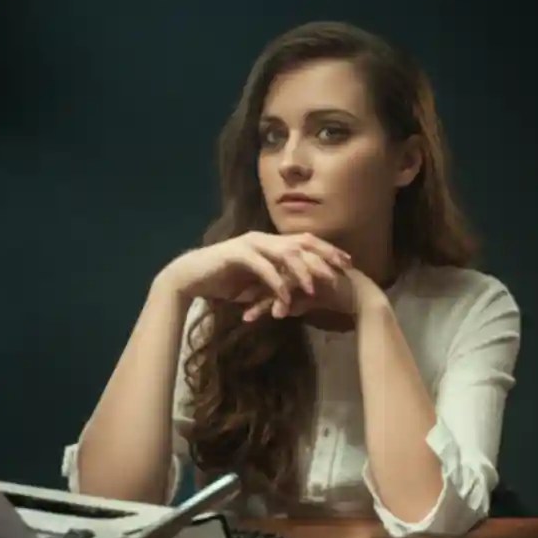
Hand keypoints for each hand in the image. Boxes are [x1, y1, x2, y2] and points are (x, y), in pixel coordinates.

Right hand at [157, 231, 351, 306]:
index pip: (305, 242)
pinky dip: (276, 283)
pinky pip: (264, 268)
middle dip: (324, 256)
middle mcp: (263, 239)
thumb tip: (297, 292)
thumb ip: (275, 283)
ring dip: (302, 272)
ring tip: (314, 289)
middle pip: (302, 243)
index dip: (327, 251)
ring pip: (285, 253)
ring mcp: (250, 244)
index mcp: (270, 242)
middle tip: (341, 271)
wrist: (190, 278)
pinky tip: (286, 298)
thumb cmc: (223, 282)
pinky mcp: (238, 255)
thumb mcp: (255, 284)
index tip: (347, 263)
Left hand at [239, 267, 380, 321]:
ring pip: (276, 284)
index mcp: (294, 262)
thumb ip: (291, 303)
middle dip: (246, 289)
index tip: (231, 294)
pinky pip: (292, 292)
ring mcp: (305, 269)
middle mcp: (297, 262)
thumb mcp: (307, 301)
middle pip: (265, 275)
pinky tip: (273, 316)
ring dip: (260, 301)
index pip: (265, 270)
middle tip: (227, 300)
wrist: (361, 297)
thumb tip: (277, 311)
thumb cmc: (335, 296)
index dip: (248, 282)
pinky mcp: (314, 279)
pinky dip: (281, 304)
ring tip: (245, 316)